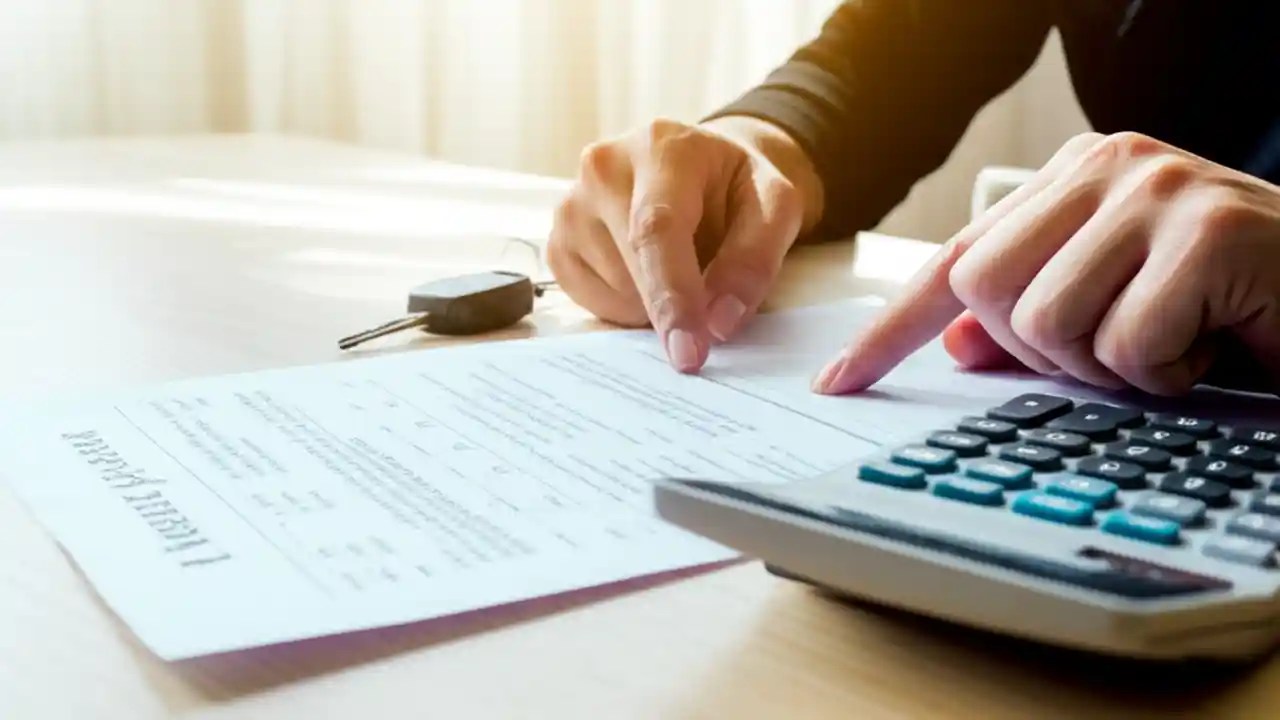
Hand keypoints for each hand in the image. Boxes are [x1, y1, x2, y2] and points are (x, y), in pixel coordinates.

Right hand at [547, 117, 821, 371]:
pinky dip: (628, 306)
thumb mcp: (774, 207)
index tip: (689, 354)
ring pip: (615, 294)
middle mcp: (602, 168)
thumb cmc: (734, 187)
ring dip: (655, 302)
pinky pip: (593, 304)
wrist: (697, 166)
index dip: (673, 297)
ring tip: (678, 261)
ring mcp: (570, 207)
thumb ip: (755, 259)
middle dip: (674, 308)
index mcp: (661, 148)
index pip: (657, 230)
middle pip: (632, 269)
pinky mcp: (558, 244)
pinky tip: (646, 272)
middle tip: (709, 302)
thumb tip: (720, 321)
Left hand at [814, 131, 1279, 395]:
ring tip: (1172, 342)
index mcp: (1072, 179)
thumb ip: (1032, 321)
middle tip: (1116, 347)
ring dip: (1107, 365)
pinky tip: (1211, 342)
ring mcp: (1156, 189)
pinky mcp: (1205, 229)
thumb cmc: (1228, 304)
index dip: (892, 330)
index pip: (956, 259)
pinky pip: (1124, 343)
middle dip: (1040, 348)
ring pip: (1045, 320)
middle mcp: (1106, 165)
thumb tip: (955, 344)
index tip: (839, 380)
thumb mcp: (1115, 311)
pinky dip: (1163, 371)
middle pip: (984, 290)